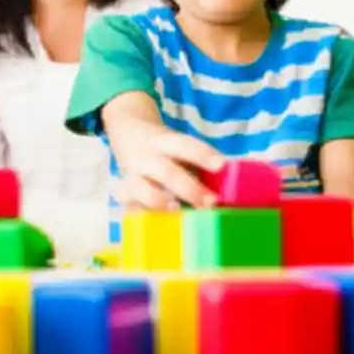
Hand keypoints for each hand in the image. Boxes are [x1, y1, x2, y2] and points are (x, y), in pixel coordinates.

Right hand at [108, 117, 223, 209]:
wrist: (126, 129)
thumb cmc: (164, 146)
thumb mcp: (178, 143)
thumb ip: (198, 161)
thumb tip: (230, 183)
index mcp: (164, 141)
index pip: (185, 145)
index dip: (202, 154)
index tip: (221, 165)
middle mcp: (146, 157)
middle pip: (167, 172)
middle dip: (189, 189)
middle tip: (210, 202)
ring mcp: (131, 175)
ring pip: (140, 189)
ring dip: (158, 201)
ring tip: (176, 210)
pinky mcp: (123, 191)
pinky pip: (128, 205)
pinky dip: (138, 214)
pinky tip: (151, 224)